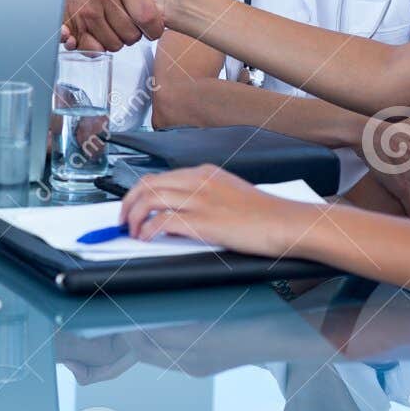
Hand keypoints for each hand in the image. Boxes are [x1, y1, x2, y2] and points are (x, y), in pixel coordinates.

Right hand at [0, 0, 161, 51]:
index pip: (148, 15)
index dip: (154, 28)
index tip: (152, 30)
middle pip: (132, 36)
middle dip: (131, 36)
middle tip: (126, 26)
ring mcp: (87, 13)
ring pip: (113, 45)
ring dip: (113, 42)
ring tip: (107, 28)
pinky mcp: (73, 28)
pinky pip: (92, 49)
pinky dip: (94, 47)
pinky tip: (92, 36)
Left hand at [120, 164, 302, 256]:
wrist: (286, 222)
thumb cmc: (264, 214)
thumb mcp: (229, 193)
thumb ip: (203, 196)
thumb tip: (177, 213)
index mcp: (204, 173)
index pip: (159, 177)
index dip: (139, 193)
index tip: (132, 206)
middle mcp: (198, 181)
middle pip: (147, 184)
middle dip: (128, 202)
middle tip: (123, 220)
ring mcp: (200, 200)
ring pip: (149, 198)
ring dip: (133, 216)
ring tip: (132, 231)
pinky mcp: (203, 220)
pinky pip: (162, 220)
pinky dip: (148, 229)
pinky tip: (147, 238)